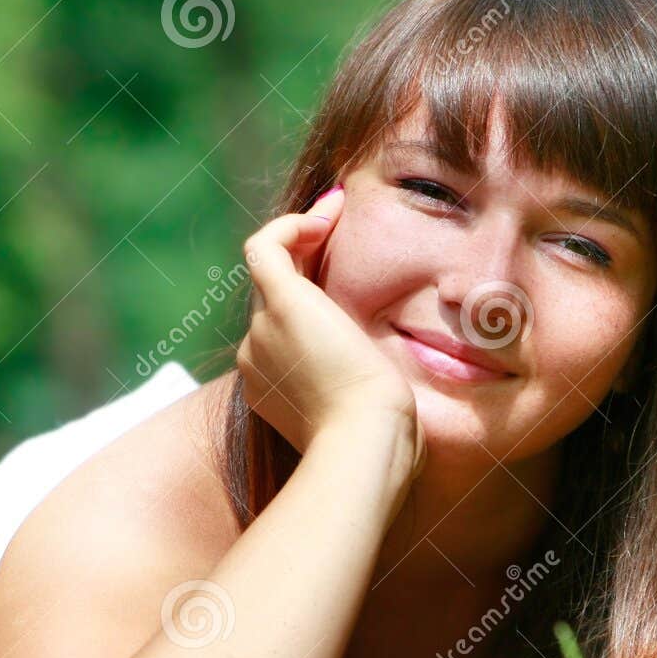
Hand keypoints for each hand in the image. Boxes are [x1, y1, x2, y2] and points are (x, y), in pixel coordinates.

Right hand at [238, 186, 424, 473]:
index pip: (287, 332)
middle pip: (276, 297)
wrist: (365, 446)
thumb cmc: (380, 448)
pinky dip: (289, 224)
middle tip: (342, 226)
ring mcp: (263, 332)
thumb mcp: (373, 423)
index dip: (311, 297)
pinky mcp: (281, 306)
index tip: (347, 284)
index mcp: (276, 388)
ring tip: (338, 209)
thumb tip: (398, 405)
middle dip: (306, 259)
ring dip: (303, 235)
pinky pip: (264, 247)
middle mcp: (258, 358)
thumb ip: (371, 404)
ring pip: (271, 271)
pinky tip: (327, 212)